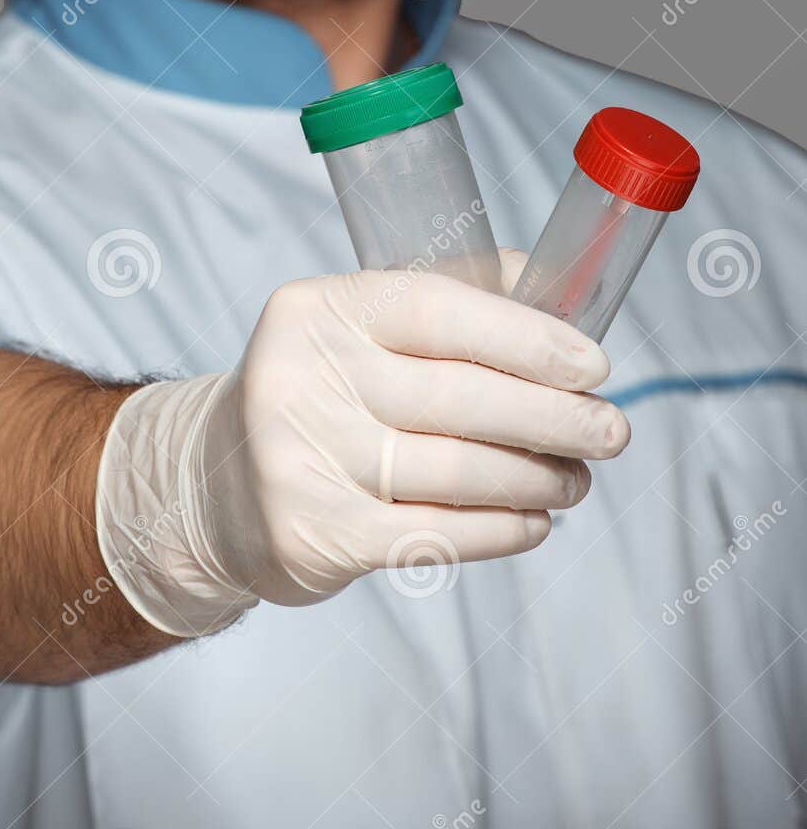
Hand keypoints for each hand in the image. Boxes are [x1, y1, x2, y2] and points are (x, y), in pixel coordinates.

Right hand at [95, 254, 628, 635]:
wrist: (217, 487)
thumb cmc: (320, 396)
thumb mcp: (360, 330)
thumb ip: (453, 300)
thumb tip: (562, 293)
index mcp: (319, 309)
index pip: (441, 310)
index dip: (529, 338)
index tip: (594, 365)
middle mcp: (301, 377)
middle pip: (462, 398)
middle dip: (556, 418)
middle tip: (610, 431)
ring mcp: (303, 459)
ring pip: (459, 470)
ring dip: (539, 477)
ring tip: (576, 478)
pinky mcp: (316, 535)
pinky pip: (439, 533)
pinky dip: (503, 528)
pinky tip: (533, 519)